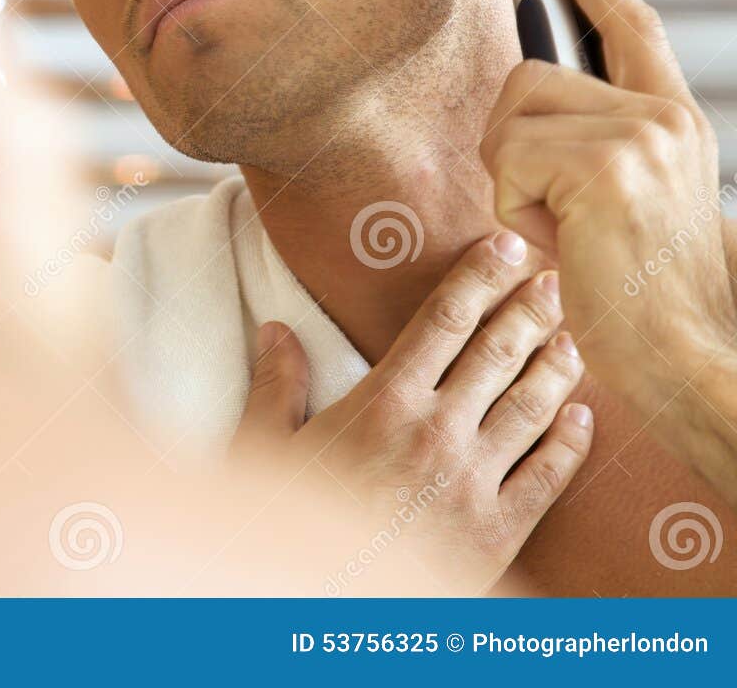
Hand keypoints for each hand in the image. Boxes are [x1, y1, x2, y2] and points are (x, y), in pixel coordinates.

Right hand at [232, 232, 593, 593]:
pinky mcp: (497, 532)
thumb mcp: (264, 445)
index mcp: (383, 401)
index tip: (505, 246)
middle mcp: (436, 431)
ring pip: (533, 406)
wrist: (314, 602)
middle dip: (531, 307)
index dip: (479, 276)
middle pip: (499, 351)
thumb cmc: (282, 521)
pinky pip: (548, 476)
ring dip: (559, 365)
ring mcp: (473, 482)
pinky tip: (582, 418)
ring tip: (574, 336)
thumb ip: (278, 383)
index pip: (444, 319)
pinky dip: (570, 442)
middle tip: (555, 277)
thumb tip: (276, 329)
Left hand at [479, 0, 736, 497]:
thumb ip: (592, 144)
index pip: (625, 23)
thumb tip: (526, 104)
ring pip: (509, 118)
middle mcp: (662, 113)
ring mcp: (638, 134)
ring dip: (512, 181)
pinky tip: (560, 245)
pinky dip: (513, 210)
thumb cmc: (644, 292)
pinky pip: (506, 161)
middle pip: (528, 77)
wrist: (690, 354)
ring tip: (563, 230)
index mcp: (673, 118)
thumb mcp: (627, 200)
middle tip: (548, 208)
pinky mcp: (605, 163)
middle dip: (510, 142)